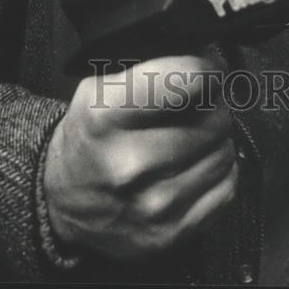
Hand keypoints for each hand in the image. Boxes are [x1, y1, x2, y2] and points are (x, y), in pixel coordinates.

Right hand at [43, 54, 235, 260]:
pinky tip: (196, 165)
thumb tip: (205, 54)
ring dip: (217, 140)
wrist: (62, 201)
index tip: (209, 67)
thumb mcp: (99, 88)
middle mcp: (130, 163)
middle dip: (214, 105)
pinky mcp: (171, 234)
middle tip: (200, 105)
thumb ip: (150, 67)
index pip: (184, 80)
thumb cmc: (89, 136)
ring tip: (193, 136)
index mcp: (106, 117)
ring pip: (225, 153)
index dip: (206, 68)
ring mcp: (153, 204)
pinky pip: (226, 188)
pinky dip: (218, 172)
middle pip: (214, 119)